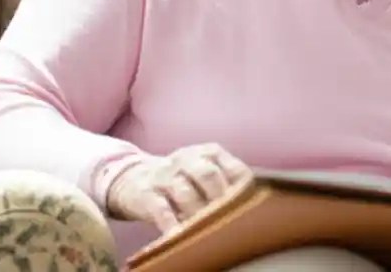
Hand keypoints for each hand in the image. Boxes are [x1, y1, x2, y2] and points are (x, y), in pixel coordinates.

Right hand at [106, 143, 251, 232]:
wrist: (133, 179)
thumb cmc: (182, 181)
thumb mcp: (204, 173)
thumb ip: (228, 183)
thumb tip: (257, 205)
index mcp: (208, 153)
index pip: (232, 168)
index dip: (244, 189)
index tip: (252, 207)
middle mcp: (186, 158)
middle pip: (208, 175)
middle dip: (221, 200)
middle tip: (229, 221)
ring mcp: (165, 175)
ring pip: (185, 193)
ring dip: (198, 214)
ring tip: (207, 232)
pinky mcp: (146, 193)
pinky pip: (160, 209)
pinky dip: (171, 225)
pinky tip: (179, 237)